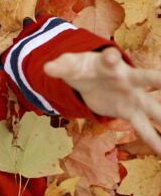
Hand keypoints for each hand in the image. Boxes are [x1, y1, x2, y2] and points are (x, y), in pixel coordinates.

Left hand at [45, 47, 160, 152]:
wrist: (89, 79)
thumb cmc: (81, 67)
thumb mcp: (69, 66)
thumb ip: (60, 66)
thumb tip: (46, 68)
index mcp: (108, 64)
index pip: (110, 58)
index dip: (111, 57)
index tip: (112, 56)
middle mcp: (126, 79)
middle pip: (146, 78)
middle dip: (159, 79)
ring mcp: (132, 96)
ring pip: (152, 107)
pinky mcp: (129, 111)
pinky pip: (143, 127)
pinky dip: (153, 139)